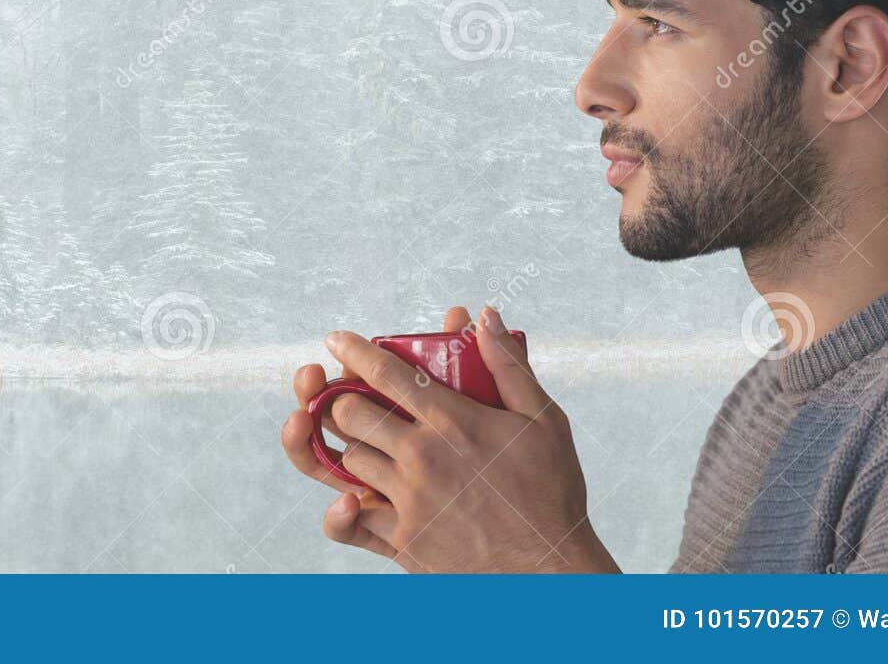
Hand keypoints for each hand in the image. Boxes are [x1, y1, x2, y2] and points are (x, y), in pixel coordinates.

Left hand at [281, 306, 618, 572]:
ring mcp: (408, 501)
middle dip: (341, 399)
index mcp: (453, 422)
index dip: (355, 351)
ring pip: (348, 461)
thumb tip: (486, 316)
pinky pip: (350, 520)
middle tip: (346, 395)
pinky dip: (343, 507)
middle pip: (350, 414)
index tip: (336, 338)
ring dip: (349, 447)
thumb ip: (509, 366)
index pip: (388, 374)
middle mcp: (422, 458)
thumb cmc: (551, 493)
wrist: (548, 571)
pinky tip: (351, 498)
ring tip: (362, 442)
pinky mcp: (403, 540)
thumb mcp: (543, 420)